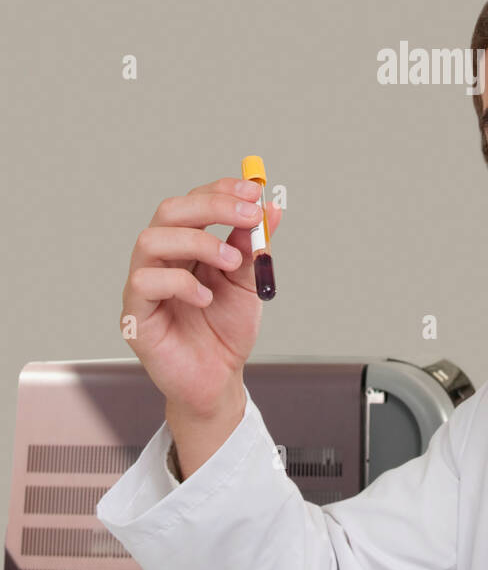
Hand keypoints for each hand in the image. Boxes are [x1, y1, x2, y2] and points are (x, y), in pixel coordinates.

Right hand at [119, 176, 282, 417]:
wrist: (218, 379)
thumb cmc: (226, 328)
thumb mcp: (248, 282)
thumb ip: (254, 246)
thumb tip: (271, 208)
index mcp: (186, 244)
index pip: (194, 201)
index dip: (222, 190)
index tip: (254, 191)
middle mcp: (160, 258)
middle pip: (169, 210)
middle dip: (212, 206)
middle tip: (249, 216)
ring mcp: (143, 283)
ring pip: (150, 239)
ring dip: (199, 242)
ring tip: (232, 263)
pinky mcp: (134, 314)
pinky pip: (144, 282)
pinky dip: (181, 283)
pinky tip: (206, 298)